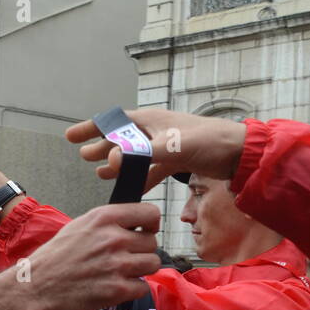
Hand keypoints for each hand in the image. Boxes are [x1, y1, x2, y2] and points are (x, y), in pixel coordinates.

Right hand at [16, 204, 161, 309]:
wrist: (37, 287)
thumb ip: (108, 223)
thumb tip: (132, 225)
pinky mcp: (117, 290)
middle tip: (126, 259)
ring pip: (152, 264)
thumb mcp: (80, 226)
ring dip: (141, 270)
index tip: (146, 231)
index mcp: (104, 218)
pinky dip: (133, 289)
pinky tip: (117, 287)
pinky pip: (143, 287)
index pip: (150, 213)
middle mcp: (113, 238)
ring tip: (123, 273)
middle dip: (142, 251)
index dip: (151, 224)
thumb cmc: (55, 258)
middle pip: (152, 242)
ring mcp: (117, 265)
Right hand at [65, 108, 248, 191]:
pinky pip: (151, 170)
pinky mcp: (176, 160)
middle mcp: (155, 130)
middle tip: (83, 157)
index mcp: (150, 120)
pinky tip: (130, 189)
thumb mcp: (173, 146)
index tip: (71, 137)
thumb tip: (112, 162)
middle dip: (101, 147)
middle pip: (121, 138)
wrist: (238, 152)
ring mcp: (165, 146)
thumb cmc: (208, 142)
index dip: (91, 128)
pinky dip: (139, 179)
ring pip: (134, 156)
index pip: (113, 122)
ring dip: (118, 165)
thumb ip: (142, 155)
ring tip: (100, 174)